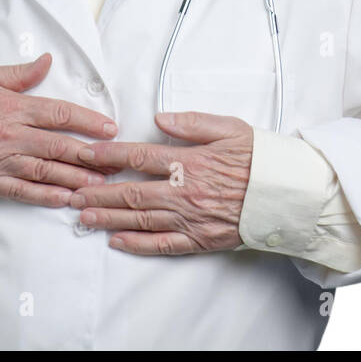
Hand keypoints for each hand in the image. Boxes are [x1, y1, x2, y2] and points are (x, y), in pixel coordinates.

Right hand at [0, 52, 118, 206]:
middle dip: (91, 155)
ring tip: (100, 185)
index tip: (109, 128)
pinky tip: (64, 199)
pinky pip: (21, 191)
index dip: (89, 122)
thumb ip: (20, 73)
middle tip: (116, 162)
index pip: (60, 114)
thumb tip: (47, 62)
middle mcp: (10, 134)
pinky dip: (44, 196)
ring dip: (76, 178)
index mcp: (12, 106)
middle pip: (60, 145)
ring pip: (46, 170)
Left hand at [70, 111, 253, 254]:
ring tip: (84, 216)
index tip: (86, 154)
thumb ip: (191, 122)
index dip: (109, 155)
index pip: (140, 156)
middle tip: (71, 193)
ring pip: (141, 219)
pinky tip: (117, 240)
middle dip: (98, 192)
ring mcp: (191, 218)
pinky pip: (163, 244)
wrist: (289, 193)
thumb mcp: (229, 127)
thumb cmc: (260, 158)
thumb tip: (158, 117)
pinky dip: (137, 244)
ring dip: (109, 217)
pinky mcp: (200, 239)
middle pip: (132, 191)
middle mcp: (186, 191)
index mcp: (191, 161)